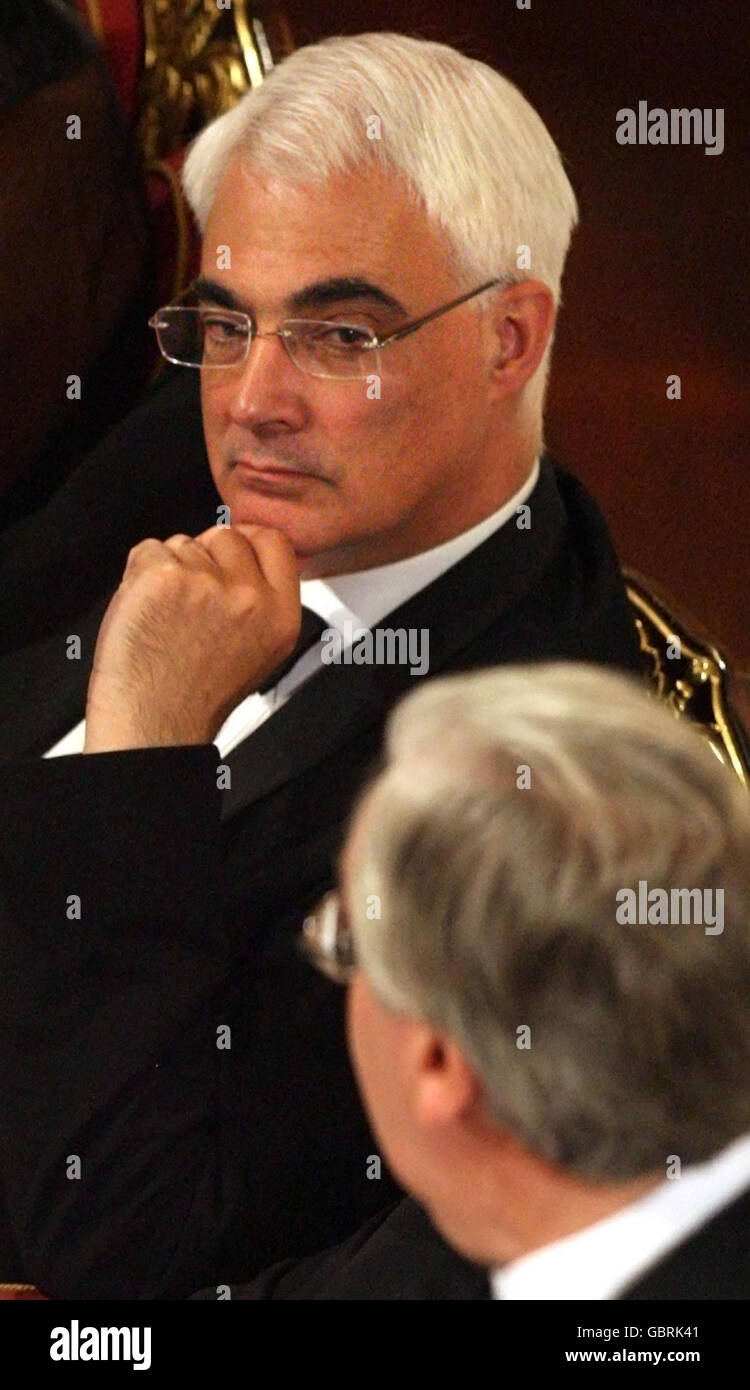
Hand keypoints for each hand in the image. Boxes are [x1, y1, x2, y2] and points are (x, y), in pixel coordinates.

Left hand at [83, 524, 300, 751]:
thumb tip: (246, 556)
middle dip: (203, 557)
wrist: (153, 724)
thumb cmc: (194, 697)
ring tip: (166, 616)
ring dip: (168, 569)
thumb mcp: (258, 650)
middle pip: (226, 536)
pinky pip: (147, 550)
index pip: (275, 542)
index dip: (248, 540)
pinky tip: (146, 611)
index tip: (232, 550)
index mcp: (280, 616)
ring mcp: (206, 584)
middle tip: (189, 602)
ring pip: (183, 543)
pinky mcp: (163, 578)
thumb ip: (261, 600)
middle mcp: (250, 597)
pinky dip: (138, 574)